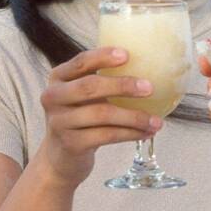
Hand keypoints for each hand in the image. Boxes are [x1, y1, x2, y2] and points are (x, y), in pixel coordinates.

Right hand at [38, 46, 162, 186]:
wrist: (62, 156)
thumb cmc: (81, 117)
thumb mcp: (83, 95)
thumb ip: (103, 79)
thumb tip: (148, 65)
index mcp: (58, 77)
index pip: (80, 62)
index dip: (103, 57)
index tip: (127, 55)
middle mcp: (53, 97)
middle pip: (89, 87)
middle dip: (122, 86)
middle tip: (149, 88)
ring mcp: (60, 122)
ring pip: (102, 114)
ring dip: (134, 117)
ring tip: (157, 121)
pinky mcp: (71, 143)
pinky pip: (106, 135)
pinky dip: (130, 134)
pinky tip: (146, 133)